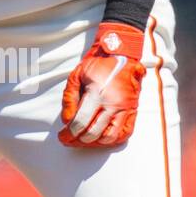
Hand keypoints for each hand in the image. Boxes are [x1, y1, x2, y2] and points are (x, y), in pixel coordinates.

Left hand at [58, 22, 145, 148]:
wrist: (122, 54)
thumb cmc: (98, 64)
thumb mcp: (76, 75)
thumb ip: (69, 98)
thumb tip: (67, 120)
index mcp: (97, 93)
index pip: (81, 122)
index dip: (69, 133)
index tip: (62, 136)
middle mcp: (113, 103)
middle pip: (93, 133)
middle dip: (78, 140)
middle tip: (69, 139)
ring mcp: (125, 108)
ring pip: (109, 138)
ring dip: (94, 143)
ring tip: (84, 139)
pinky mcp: (133, 110)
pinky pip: (124, 133)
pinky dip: (112, 140)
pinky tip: (101, 137)